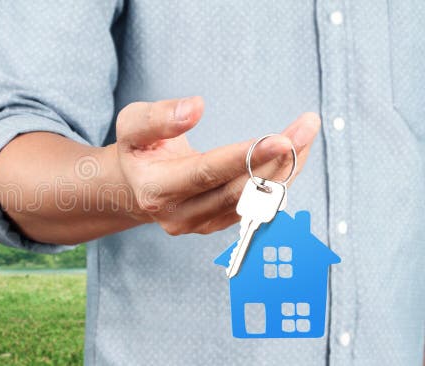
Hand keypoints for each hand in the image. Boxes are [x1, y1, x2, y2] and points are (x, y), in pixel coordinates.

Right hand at [115, 96, 320, 234]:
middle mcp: (179, 215)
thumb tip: (195, 107)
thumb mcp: (132, 123)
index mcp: (155, 189)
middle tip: (305, 126)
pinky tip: (294, 152)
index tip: (281, 139)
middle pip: (238, 190)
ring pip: (254, 201)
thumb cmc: (137, 150)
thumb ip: (158, 116)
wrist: (133, 186)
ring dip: (285, 168)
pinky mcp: (218, 225)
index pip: (207, 174)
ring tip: (306, 133)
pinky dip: (280, 179)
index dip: (245, 158)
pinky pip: (258, 205)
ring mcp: (201, 224)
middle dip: (276, 159)